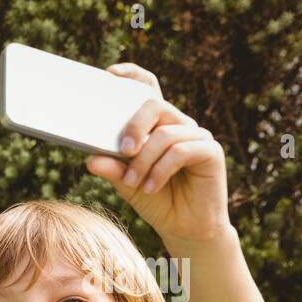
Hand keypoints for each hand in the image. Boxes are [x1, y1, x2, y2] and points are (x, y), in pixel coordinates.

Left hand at [85, 64, 233, 248]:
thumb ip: (112, 169)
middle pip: (155, 106)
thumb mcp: (127, 184)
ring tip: (133, 183)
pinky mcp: (210, 151)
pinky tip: (151, 187)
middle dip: (134, 126)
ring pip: (165, 133)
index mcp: (157, 126)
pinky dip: (161, 170)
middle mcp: (178, 124)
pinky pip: (181, 151)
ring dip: (144, 160)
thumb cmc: (156, 200)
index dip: (133, 76)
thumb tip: (90, 159)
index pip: (148, 90)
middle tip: (122, 150)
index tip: (111, 73)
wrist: (185, 228)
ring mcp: (196, 135)